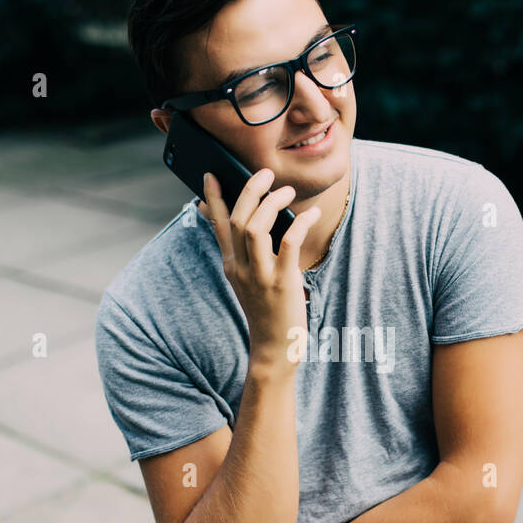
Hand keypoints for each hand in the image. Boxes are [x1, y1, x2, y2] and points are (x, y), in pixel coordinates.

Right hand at [197, 170, 318, 374]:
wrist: (273, 348)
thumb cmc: (266, 311)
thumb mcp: (247, 281)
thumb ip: (246, 254)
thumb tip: (251, 226)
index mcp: (230, 264)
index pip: (217, 225)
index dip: (214, 197)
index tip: (211, 174)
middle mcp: (240, 267)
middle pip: (237, 219)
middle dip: (250, 190)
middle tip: (266, 174)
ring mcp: (260, 276)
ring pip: (255, 228)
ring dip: (272, 203)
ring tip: (287, 192)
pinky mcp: (282, 283)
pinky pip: (288, 243)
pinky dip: (300, 223)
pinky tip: (310, 215)